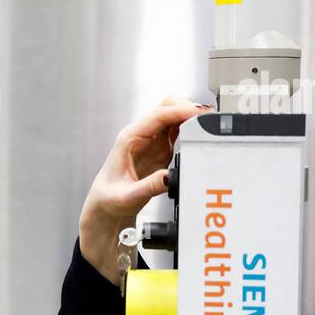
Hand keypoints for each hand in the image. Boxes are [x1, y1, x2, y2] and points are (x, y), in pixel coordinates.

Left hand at [79, 97, 211, 283]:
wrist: (106, 205)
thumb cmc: (109, 198)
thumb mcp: (128, 196)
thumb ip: (149, 187)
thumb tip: (170, 177)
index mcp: (130, 138)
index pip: (158, 115)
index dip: (181, 111)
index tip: (200, 114)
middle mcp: (141, 135)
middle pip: (168, 108)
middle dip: (188, 109)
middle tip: (208, 120)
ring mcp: (152, 141)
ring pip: (175, 118)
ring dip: (191, 120)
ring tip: (209, 129)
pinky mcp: (161, 150)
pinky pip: (178, 133)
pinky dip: (190, 132)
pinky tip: (199, 140)